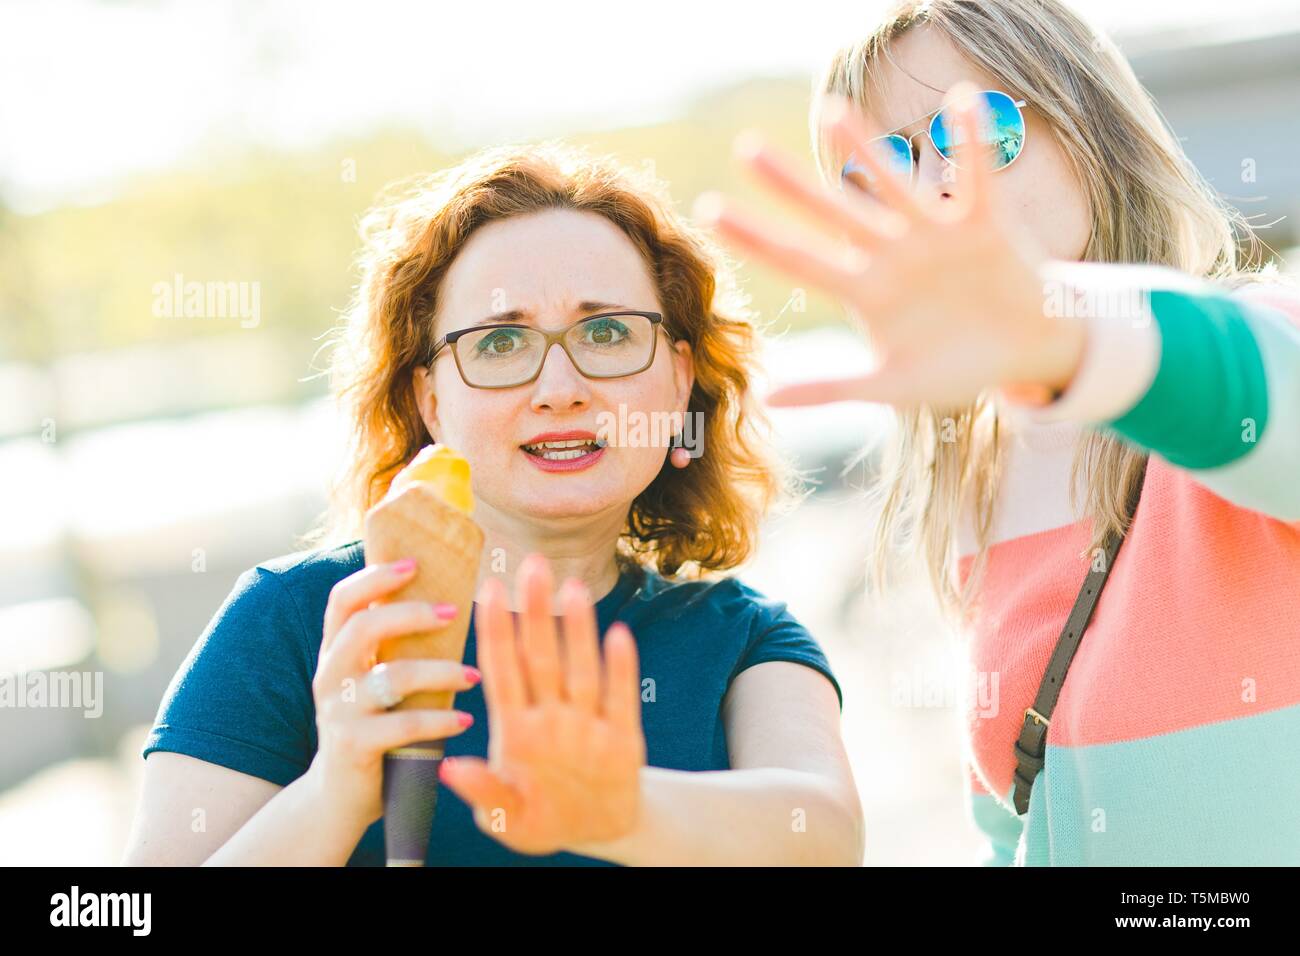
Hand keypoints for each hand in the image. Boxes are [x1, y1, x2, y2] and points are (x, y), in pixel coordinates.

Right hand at [308, 558, 478, 829]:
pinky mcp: (353, 745)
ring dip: (441, 672)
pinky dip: (440, 720)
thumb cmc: (373, 727)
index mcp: (335, 652)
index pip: (342, 600)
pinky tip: (465, 720)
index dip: (375, 577)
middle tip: (454, 612)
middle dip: (411, 614)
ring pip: (392, 677)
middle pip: (364, 627)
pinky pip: (403, 725)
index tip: (415, 563)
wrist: (340, 796)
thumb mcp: (374, 680)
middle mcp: (330, 676)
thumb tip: (447, 600)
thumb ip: (393, 648)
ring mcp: (338, 711)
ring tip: (475, 676)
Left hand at [438, 554, 645, 855]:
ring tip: (573, 587)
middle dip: (536, 612)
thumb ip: (482, 792)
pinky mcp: (623, 739)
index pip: (502, 670)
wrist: (596, 833)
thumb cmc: (539, 819)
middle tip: (532, 563)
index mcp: (515, 729)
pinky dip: (620, 669)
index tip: (487, 588)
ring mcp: (587, 724)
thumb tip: (448, 768)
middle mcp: (550, 717)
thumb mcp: (504, 818)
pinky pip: (620, 698)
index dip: (495, 631)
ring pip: (580, 669)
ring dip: (578, 629)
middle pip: (540, 657)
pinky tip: (618, 635)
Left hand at [695, 81, 1084, 408]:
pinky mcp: (982, 225)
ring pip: (893, 185)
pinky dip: (971, 144)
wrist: (1026, 351)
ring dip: (865, 150)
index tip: (710, 213)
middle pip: (831, 213)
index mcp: (865, 291)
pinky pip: (975, 177)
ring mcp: (933, 235)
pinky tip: (963, 100)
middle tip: (746, 149)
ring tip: (833, 113)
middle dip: (791, 185)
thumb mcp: (893, 386)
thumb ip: (831, 389)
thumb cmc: (957, 368)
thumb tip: (767, 400)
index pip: (798, 259)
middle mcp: (891, 254)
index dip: (757, 238)